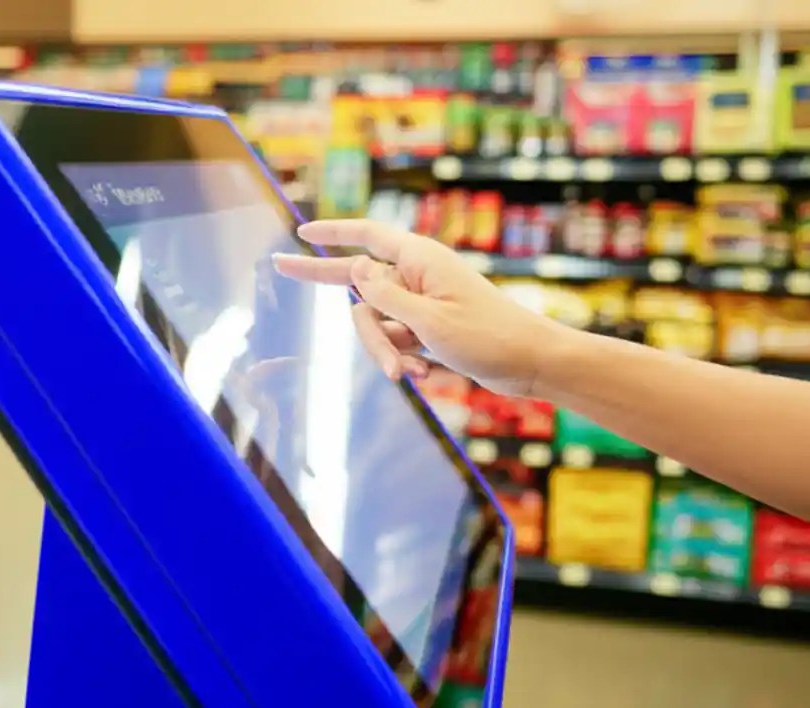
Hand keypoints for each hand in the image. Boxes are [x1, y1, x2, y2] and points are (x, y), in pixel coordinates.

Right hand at [272, 219, 570, 396]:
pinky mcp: (429, 327)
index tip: (301, 232)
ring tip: (410, 372)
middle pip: (360, 284)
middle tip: (278, 267)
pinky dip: (404, 357)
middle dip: (340, 301)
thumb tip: (355, 266)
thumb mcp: (429, 319)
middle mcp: (417, 276)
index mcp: (419, 260)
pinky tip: (425, 372)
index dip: (331, 232)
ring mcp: (422, 302)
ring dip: (386, 349)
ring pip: (377, 322)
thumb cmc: (488, 336)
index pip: (366, 236)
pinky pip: (396, 340)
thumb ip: (385, 295)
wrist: (531, 364)